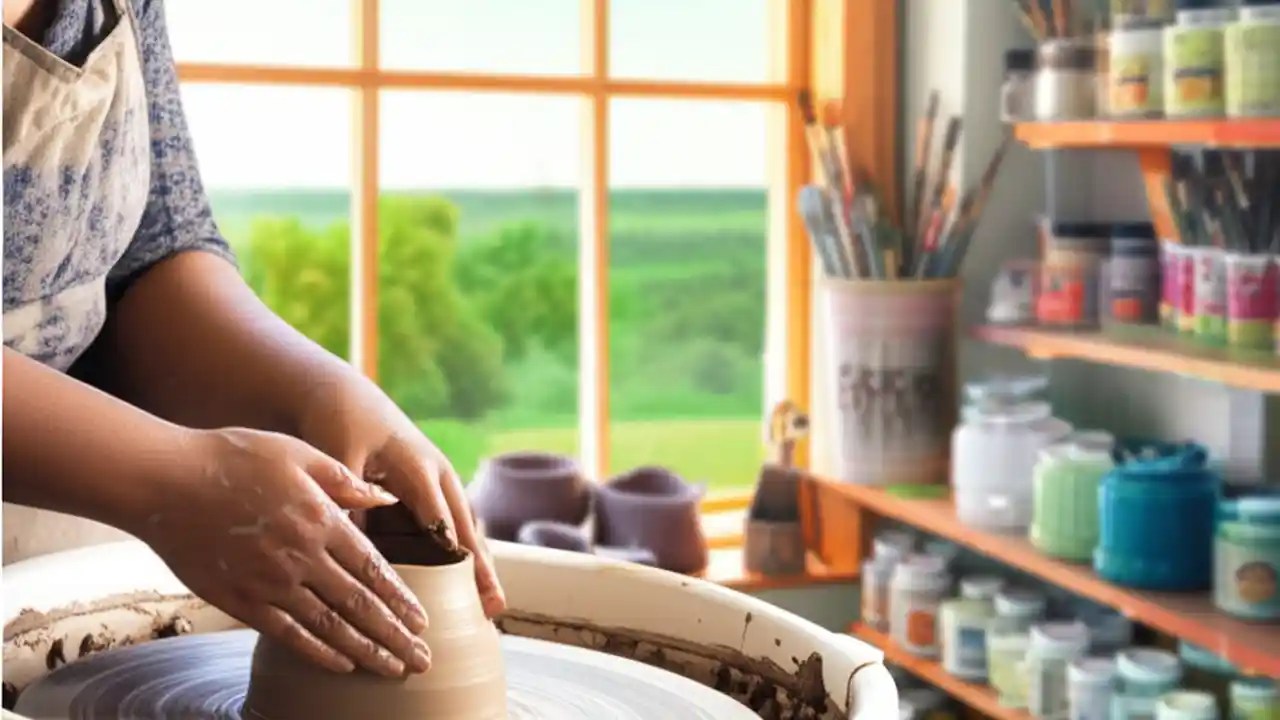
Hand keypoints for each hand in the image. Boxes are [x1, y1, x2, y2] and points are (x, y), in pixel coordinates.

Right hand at [134, 427, 431, 676]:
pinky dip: (318, 652)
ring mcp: (269, 582)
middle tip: (422, 660)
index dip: (400, 600)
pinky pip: (287, 634)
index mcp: (321, 520)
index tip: (423, 621)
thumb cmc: (233, 457)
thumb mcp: (298, 453)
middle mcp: (301, 557)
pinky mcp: (238, 599)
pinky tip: (342, 665)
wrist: (164, 480)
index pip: (373, 570)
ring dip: (366, 652)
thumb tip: (386, 499)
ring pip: (329, 627)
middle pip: (359, 606)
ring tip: (394, 670)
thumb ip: (344, 480)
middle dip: (395, 637)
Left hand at [296, 375, 505, 617]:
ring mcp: (439, 480)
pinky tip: (465, 581)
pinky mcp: (430, 486)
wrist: (343, 396)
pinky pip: (453, 523)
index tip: (464, 586)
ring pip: (466, 527)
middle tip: (494, 606)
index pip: (442, 518)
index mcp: (420, 467)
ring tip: (490, 603)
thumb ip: (349, 494)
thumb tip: (353, 540)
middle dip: (481, 567)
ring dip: (478, 563)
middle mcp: (439, 475)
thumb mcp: (340, 454)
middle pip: (466, 528)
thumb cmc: (341, 422)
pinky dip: (462, 550)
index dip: (453, 552)